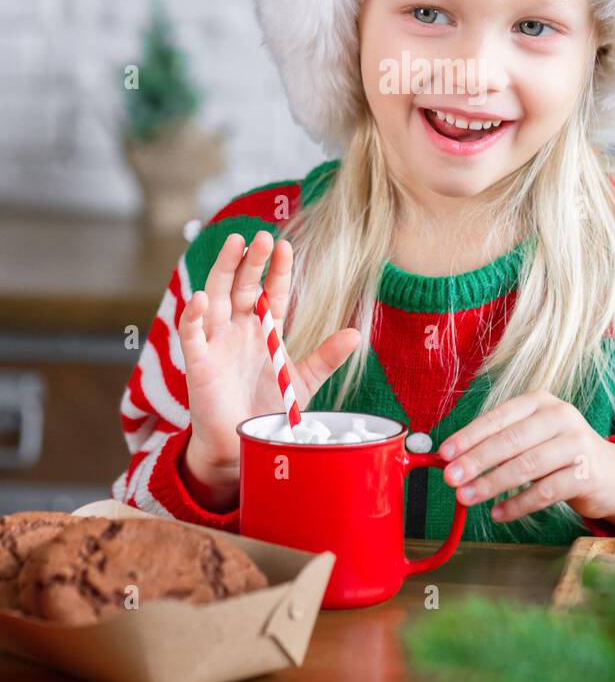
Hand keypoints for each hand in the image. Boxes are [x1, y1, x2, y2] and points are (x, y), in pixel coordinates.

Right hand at [178, 230, 359, 495]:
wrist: (243, 446)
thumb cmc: (268, 410)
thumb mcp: (302, 380)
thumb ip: (326, 357)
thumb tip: (356, 334)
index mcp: (263, 330)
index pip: (272, 292)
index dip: (278, 270)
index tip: (286, 246)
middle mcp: (238, 329)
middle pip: (242, 286)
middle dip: (251, 261)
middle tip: (260, 235)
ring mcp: (216, 343)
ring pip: (216, 297)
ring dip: (224, 270)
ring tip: (234, 245)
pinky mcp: (198, 363)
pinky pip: (192, 335)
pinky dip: (193, 315)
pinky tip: (200, 298)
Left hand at [439, 390, 614, 534]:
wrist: (610, 473)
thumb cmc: (558, 452)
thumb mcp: (533, 435)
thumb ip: (500, 441)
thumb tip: (454, 458)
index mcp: (541, 401)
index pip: (499, 417)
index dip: (470, 435)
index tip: (445, 453)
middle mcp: (561, 416)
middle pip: (511, 440)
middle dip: (476, 460)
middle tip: (450, 478)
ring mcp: (577, 444)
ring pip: (527, 466)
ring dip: (491, 484)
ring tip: (466, 497)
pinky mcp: (587, 475)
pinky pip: (545, 492)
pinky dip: (517, 505)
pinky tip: (498, 514)